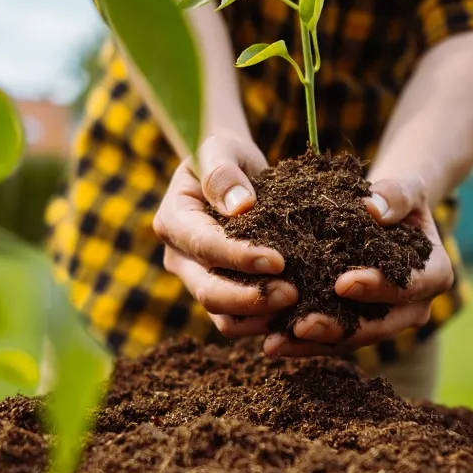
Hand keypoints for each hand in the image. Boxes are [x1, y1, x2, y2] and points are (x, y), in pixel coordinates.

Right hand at [153, 134, 296, 337]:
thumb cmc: (226, 155)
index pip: (204, 246)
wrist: (231, 172)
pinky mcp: (220, 294)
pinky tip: (295, 316)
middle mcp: (179, 257)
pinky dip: (264, 323)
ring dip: (259, 317)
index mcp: (174, 220)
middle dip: (251, 297)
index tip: (279, 260)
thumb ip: (224, 172)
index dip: (239, 257)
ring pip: (222, 316)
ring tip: (298, 306)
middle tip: (293, 293)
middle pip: (208, 291)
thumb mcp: (221, 148)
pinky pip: (237, 322)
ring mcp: (197, 279)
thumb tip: (240, 206)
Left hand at [263, 174, 454, 356]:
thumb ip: (397, 195)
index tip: (342, 283)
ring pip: (351, 339)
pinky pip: (332, 339)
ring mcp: (386, 321)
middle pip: (380, 325)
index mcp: (434, 274)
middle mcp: (415, 307)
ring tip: (275, 343)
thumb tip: (374, 208)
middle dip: (341, 329)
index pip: (408, 286)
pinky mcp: (358, 326)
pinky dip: (302, 341)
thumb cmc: (398, 200)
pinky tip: (271, 340)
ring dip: (314, 343)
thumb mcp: (405, 189)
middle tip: (303, 326)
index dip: (378, 287)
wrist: (387, 216)